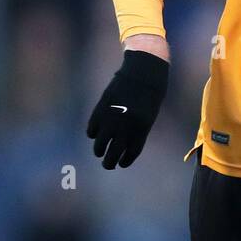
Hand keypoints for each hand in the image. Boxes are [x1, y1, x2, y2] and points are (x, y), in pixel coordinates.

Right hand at [86, 50, 168, 168]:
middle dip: (109, 163)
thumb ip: (135, 133)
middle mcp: (125, 128)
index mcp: (140, 131)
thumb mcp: (147, 118)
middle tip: (107, 165)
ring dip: (99, 150)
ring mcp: (111, 119)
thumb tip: (120, 146)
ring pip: (99, 145)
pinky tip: (96, 134)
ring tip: (99, 151)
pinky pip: (92, 130)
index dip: (125, 161)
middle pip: (113, 154)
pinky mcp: (100, 110)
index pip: (131, 153)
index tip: (121, 164)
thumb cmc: (148, 96)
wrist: (142, 74)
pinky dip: (93, 134)